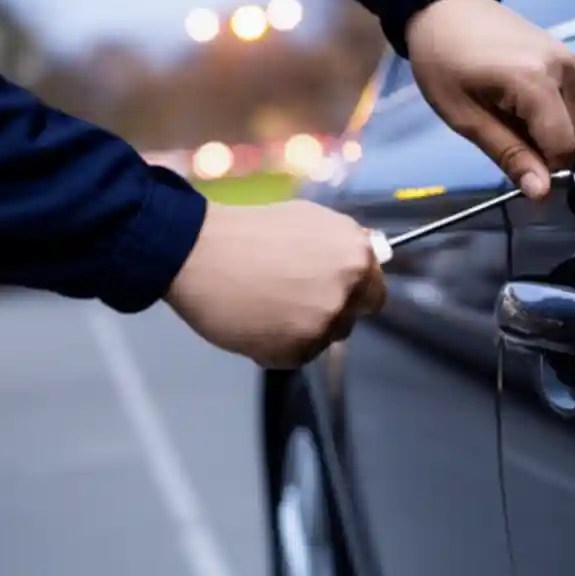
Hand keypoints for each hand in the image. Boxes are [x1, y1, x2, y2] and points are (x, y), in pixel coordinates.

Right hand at [165, 201, 384, 368]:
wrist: (199, 253)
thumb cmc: (252, 229)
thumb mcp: (311, 219)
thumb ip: (344, 244)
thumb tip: (366, 256)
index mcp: (356, 257)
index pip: (375, 292)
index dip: (354, 292)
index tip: (333, 290)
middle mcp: (346, 293)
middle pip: (350, 318)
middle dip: (329, 311)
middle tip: (294, 297)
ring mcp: (320, 325)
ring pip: (324, 339)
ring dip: (304, 329)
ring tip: (268, 306)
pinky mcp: (294, 351)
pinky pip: (297, 355)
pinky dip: (279, 345)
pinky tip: (256, 321)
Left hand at [406, 0, 574, 199]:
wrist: (446, 7)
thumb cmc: (443, 61)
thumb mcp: (465, 118)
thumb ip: (509, 155)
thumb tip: (542, 194)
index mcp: (537, 81)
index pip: (564, 149)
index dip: (542, 169)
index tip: (510, 161)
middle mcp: (566, 70)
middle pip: (571, 140)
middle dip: (541, 150)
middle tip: (500, 129)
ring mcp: (573, 63)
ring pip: (572, 126)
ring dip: (544, 133)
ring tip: (505, 111)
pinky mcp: (572, 61)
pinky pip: (570, 107)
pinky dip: (548, 115)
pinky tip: (517, 100)